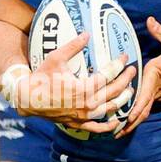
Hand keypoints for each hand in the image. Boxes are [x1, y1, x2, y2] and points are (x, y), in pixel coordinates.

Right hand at [16, 33, 135, 134]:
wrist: (28, 99)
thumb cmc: (42, 77)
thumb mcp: (56, 58)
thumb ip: (73, 46)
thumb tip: (86, 33)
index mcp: (84, 87)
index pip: (109, 75)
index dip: (119, 64)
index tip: (125, 57)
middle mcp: (87, 104)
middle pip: (114, 91)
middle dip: (126, 79)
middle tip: (133, 70)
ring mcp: (84, 116)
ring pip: (110, 109)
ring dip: (123, 100)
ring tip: (130, 91)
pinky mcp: (78, 124)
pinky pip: (97, 128)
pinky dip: (109, 125)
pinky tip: (116, 121)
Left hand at [118, 17, 160, 135]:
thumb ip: (160, 33)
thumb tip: (149, 20)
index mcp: (155, 75)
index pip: (141, 95)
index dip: (132, 109)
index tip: (123, 120)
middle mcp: (157, 88)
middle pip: (141, 109)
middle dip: (128, 123)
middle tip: (113, 135)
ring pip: (145, 110)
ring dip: (132, 121)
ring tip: (118, 132)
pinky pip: (150, 107)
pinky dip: (140, 114)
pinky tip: (131, 120)